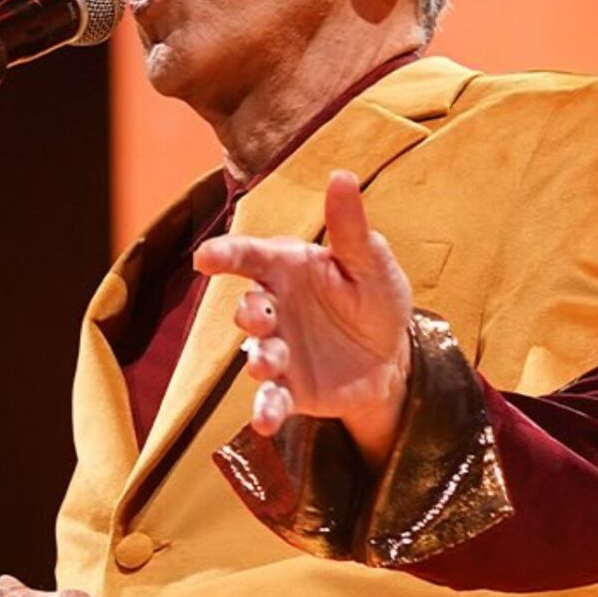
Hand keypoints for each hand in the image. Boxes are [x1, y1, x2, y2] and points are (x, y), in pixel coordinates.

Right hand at [194, 169, 413, 468]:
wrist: (392, 359)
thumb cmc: (376, 299)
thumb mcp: (371, 262)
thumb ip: (351, 227)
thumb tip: (341, 175)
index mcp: (291, 268)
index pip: (251, 256)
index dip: (225, 255)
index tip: (205, 258)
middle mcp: (277, 308)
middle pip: (248, 308)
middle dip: (248, 313)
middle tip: (260, 316)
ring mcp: (279, 349)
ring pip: (255, 355)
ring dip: (258, 361)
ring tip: (266, 367)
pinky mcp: (288, 388)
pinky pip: (269, 399)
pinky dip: (264, 409)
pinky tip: (265, 421)